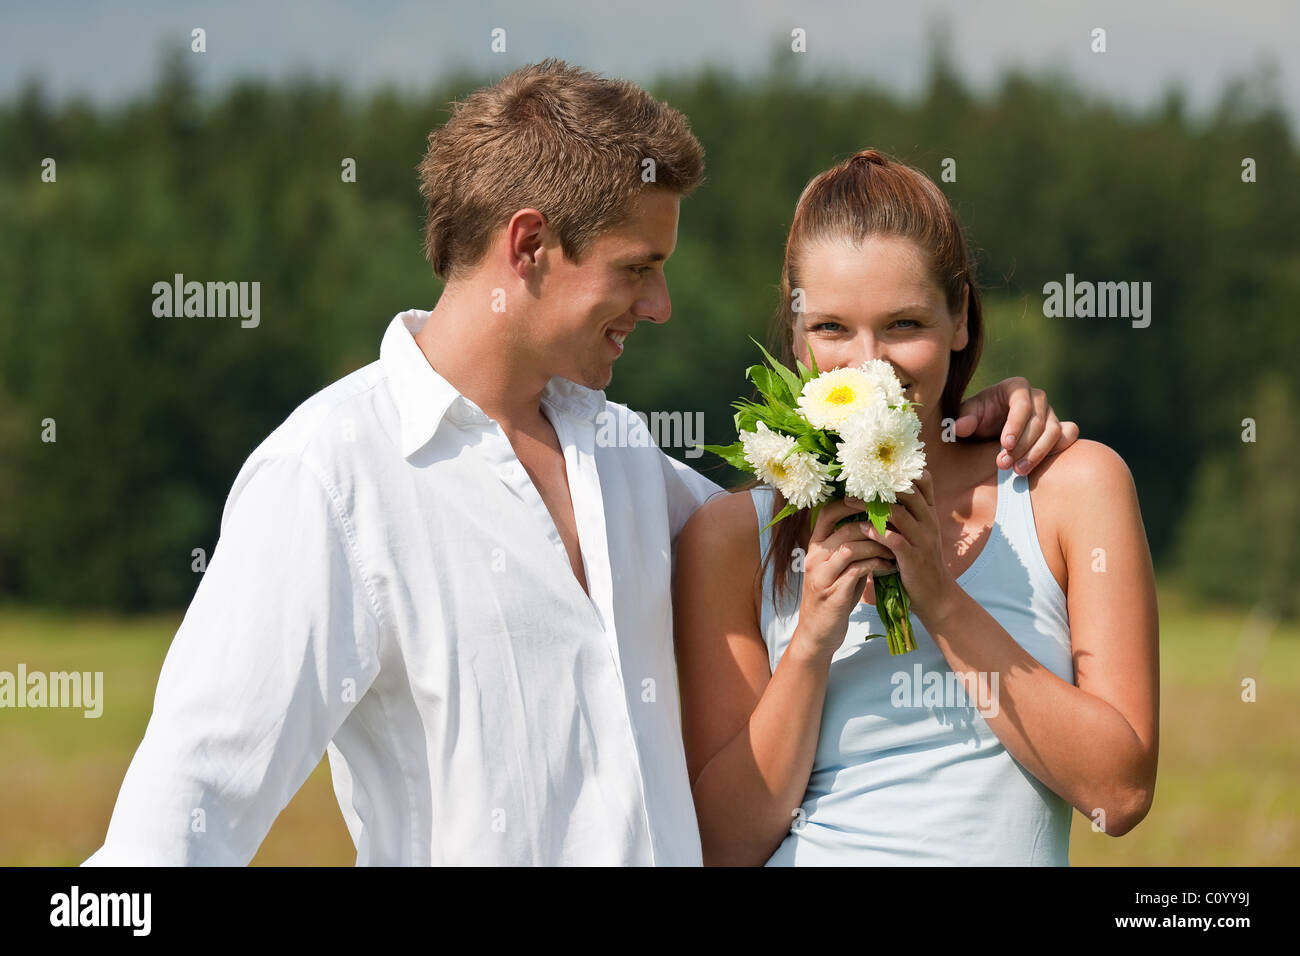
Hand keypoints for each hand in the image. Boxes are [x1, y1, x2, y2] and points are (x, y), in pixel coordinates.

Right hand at [791, 498, 897, 659]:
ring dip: (878, 546)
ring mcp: (821, 575)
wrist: (818, 634)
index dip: (850, 502)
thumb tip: (873, 523)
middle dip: (873, 526)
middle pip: (843, 528)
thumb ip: (849, 547)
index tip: (876, 501)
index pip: (826, 513)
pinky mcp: (832, 593)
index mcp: (815, 547)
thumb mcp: (838, 568)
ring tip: (896, 550)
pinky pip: (857, 570)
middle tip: (896, 527)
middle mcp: (814, 558)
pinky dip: (876, 564)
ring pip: (851, 547)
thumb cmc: (833, 598)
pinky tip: (889, 566)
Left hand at [862, 469, 958, 622]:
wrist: (935, 594)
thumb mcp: (916, 533)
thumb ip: (903, 513)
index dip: (902, 469)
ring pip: (898, 513)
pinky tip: (860, 528)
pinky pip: (893, 540)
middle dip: (879, 484)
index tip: (875, 464)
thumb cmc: (918, 560)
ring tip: (848, 502)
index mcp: (929, 513)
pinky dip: (875, 532)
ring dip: (870, 506)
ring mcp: (923, 540)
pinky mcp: (913, 558)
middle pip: (908, 491)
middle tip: (853, 481)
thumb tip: (876, 492)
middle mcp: (929, 522)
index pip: (923, 480)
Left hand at [953, 377, 1079, 475]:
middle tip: (1003, 464)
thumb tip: (960, 427)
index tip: (1005, 445)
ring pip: (1053, 432)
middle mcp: (1037, 398)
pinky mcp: (1059, 428)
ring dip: (1037, 454)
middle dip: (1021, 446)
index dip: (1015, 425)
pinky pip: (1069, 435)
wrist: (987, 430)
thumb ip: (963, 420)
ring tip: (1018, 471)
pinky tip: (1041, 465)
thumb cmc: (976, 419)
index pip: (1022, 403)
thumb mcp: (966, 417)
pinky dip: (1059, 449)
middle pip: (1038, 421)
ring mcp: (1050, 413)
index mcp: (1015, 388)